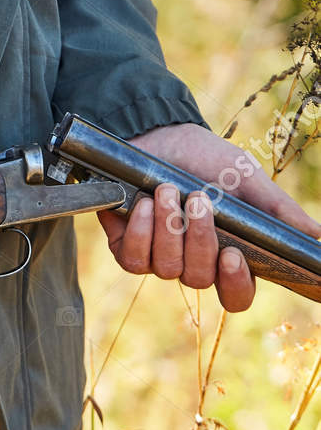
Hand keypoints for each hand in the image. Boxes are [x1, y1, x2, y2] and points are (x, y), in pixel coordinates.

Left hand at [96, 122, 320, 312]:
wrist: (160, 134)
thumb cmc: (208, 159)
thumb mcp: (247, 180)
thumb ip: (279, 212)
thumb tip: (319, 237)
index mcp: (229, 254)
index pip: (236, 296)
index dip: (235, 285)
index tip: (233, 256)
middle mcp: (194, 262)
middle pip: (199, 279)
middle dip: (198, 240)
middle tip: (198, 200)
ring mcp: (160, 257)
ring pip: (166, 269)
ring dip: (168, 228)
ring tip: (167, 191)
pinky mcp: (128, 247)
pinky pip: (133, 260)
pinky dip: (140, 231)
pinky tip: (144, 203)